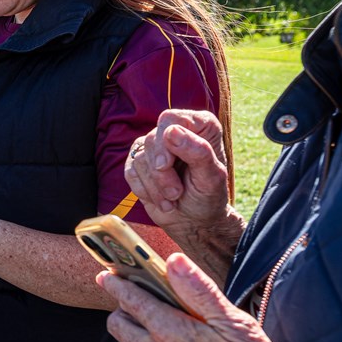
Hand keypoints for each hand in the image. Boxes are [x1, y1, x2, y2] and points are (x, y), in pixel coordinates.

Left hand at [99, 252, 309, 341]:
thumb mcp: (233, 322)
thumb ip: (199, 290)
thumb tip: (174, 261)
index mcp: (170, 333)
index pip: (131, 301)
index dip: (116, 284)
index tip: (107, 274)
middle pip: (119, 325)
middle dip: (121, 306)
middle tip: (139, 294)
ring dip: (138, 329)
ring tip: (163, 317)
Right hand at [124, 109, 230, 233]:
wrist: (194, 221)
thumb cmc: (208, 197)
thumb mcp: (211, 177)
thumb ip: (197, 151)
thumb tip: (171, 131)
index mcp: (200, 126)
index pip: (170, 120)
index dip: (164, 141)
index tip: (166, 165)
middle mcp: (176, 131)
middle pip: (151, 140)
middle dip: (161, 172)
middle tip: (176, 193)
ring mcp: (155, 147)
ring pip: (140, 158)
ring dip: (155, 186)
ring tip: (172, 199)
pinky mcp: (139, 162)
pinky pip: (130, 171)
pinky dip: (145, 190)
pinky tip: (161, 200)